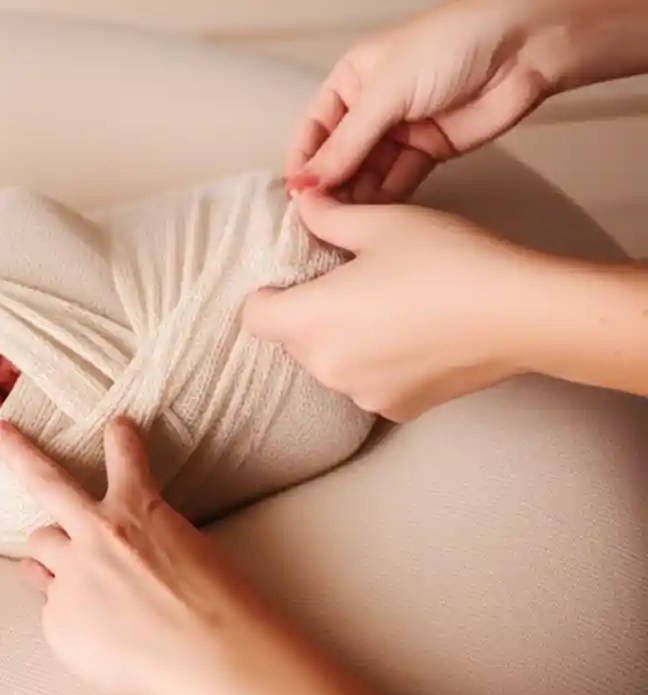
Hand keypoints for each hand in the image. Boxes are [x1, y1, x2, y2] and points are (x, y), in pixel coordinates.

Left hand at [0, 417, 399, 694]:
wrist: (210, 657)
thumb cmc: (218, 610)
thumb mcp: (187, 554)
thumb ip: (141, 546)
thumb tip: (117, 565)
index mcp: (138, 510)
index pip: (125, 458)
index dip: (120, 439)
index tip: (116, 426)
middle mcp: (95, 533)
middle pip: (44, 480)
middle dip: (17, 452)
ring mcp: (70, 574)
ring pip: (39, 549)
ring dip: (48, 558)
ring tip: (63, 574)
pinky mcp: (57, 618)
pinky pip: (54, 611)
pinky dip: (73, 620)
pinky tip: (102, 637)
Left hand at [243, 192, 542, 421]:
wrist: (522, 313)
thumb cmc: (449, 261)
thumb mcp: (382, 223)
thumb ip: (329, 217)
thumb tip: (303, 203)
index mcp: (311, 320)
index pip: (254, 317)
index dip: (270, 294)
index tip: (299, 276)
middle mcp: (327, 367)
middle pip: (292, 341)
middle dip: (311, 314)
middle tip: (353, 283)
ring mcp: (362, 394)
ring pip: (331, 363)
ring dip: (345, 340)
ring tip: (390, 308)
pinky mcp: (396, 410)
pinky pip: (368, 383)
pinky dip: (380, 363)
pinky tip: (416, 336)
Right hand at [284, 0, 555, 202]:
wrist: (524, 47)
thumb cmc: (453, 43)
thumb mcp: (385, 93)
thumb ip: (345, 145)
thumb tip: (304, 183)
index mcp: (351, 81)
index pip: (314, 130)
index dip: (304, 163)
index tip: (297, 197)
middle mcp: (372, 107)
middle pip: (339, 157)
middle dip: (328, 187)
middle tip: (317, 220)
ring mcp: (401, 130)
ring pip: (367, 174)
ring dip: (355, 199)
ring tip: (342, 224)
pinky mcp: (430, 151)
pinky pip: (398, 182)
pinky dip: (385, 201)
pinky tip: (372, 218)